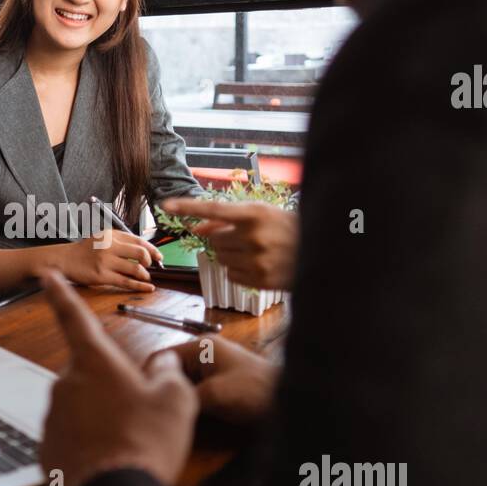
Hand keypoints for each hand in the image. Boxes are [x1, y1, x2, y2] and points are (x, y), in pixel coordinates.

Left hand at [39, 270, 197, 485]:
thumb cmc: (146, 443)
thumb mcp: (175, 401)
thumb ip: (167, 373)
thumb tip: (161, 365)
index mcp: (95, 363)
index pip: (74, 318)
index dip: (61, 293)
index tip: (46, 276)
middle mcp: (66, 384)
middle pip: (88, 375)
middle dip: (109, 389)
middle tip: (137, 416)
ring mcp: (52, 417)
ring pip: (79, 408)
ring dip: (99, 419)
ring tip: (127, 444)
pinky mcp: (47, 448)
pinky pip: (70, 437)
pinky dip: (87, 445)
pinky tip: (109, 461)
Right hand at [55, 230, 163, 292]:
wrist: (64, 260)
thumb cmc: (84, 251)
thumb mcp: (101, 238)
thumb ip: (120, 242)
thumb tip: (144, 251)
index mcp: (111, 235)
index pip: (138, 240)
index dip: (152, 249)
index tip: (159, 256)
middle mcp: (109, 246)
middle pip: (140, 253)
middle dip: (150, 261)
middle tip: (151, 267)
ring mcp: (105, 261)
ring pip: (135, 269)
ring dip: (145, 275)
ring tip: (146, 277)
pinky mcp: (102, 276)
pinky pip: (126, 282)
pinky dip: (140, 286)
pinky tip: (148, 288)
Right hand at [157, 336, 278, 424]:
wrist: (289, 400)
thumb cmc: (255, 391)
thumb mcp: (214, 395)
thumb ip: (184, 396)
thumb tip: (161, 405)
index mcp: (201, 346)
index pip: (159, 357)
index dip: (148, 378)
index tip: (144, 402)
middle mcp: (204, 352)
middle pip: (170, 370)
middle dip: (164, 389)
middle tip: (158, 413)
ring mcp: (213, 366)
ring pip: (182, 382)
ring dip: (178, 397)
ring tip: (172, 416)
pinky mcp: (220, 381)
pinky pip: (195, 390)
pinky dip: (190, 402)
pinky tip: (189, 417)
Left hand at [160, 197, 297, 289]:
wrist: (320, 251)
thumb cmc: (287, 227)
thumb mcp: (261, 214)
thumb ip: (227, 219)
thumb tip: (196, 228)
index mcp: (255, 214)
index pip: (214, 209)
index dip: (187, 207)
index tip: (166, 205)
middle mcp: (254, 237)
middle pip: (214, 239)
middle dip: (223, 238)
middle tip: (244, 237)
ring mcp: (257, 261)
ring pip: (220, 259)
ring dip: (229, 254)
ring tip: (254, 250)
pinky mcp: (260, 280)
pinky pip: (230, 275)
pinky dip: (238, 270)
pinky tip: (257, 263)